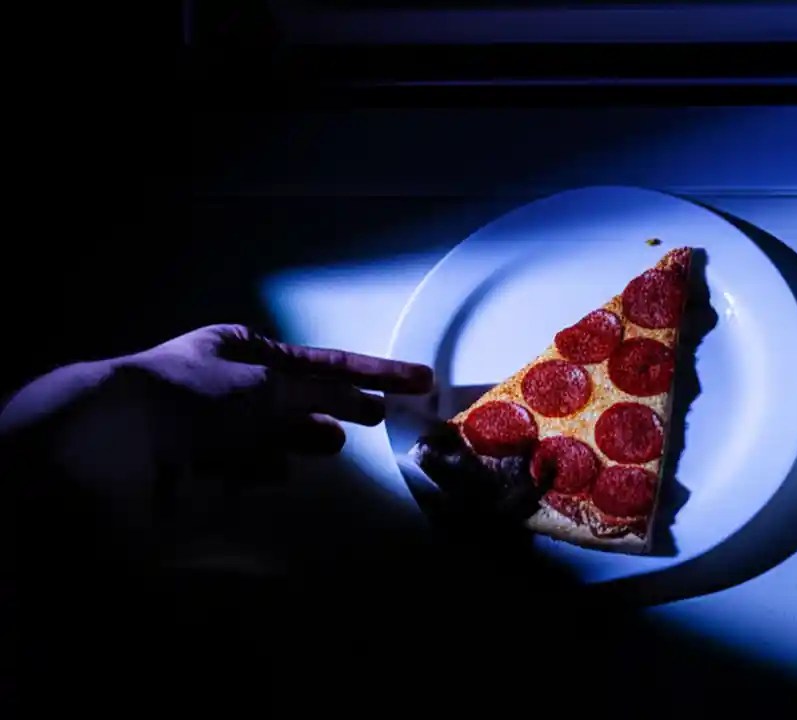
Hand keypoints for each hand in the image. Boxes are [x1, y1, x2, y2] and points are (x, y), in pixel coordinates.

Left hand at [2, 324, 432, 550]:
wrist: (112, 439)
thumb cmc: (194, 397)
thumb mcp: (269, 387)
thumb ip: (322, 396)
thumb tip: (363, 403)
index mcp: (245, 349)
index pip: (327, 362)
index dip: (376, 373)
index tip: (421, 380)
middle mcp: (231, 382)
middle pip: (302, 397)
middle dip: (342, 406)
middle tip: (384, 419)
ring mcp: (215, 424)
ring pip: (277, 432)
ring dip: (305, 437)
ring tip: (335, 444)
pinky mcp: (198, 464)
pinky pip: (246, 464)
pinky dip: (265, 467)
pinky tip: (279, 471)